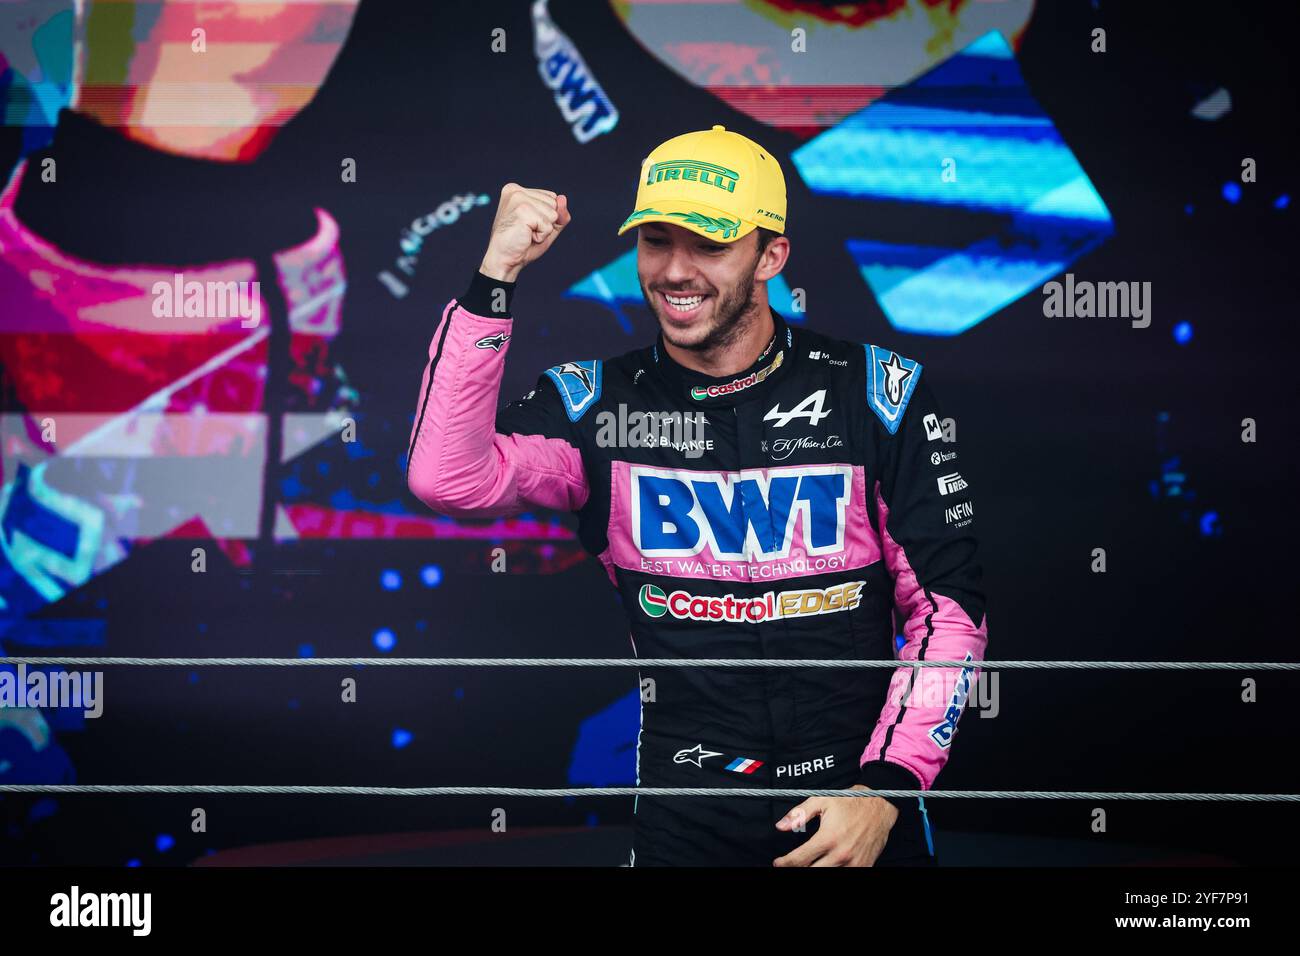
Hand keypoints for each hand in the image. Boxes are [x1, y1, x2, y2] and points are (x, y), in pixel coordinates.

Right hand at [479, 184, 570, 282]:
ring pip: (553, 213)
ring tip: (526, 233)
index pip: (551, 197)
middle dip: (546, 222)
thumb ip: (559, 213)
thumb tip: (563, 199)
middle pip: (554, 203)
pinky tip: (526, 236)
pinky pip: (548, 225)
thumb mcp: (546, 226)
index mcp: (518, 190)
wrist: (504, 260)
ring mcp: (518, 199)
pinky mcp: (523, 210)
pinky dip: (541, 236)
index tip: (529, 224)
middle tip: (527, 231)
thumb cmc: (522, 244)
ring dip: (543, 229)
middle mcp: (516, 190)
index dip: (547, 216)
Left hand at [772, 785, 899, 866]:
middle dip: (798, 869)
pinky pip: (846, 876)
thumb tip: (781, 826)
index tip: (778, 863)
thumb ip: (799, 814)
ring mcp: (854, 863)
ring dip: (815, 870)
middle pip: (811, 872)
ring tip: (809, 864)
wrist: (881, 805)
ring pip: (827, 876)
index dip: (785, 863)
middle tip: (792, 865)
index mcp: (828, 838)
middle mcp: (840, 854)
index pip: (799, 859)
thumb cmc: (852, 801)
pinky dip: (835, 871)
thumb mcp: (822, 801)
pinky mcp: (864, 866)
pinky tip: (827, 865)